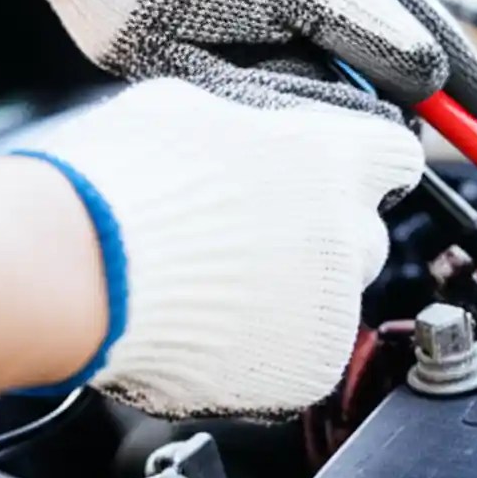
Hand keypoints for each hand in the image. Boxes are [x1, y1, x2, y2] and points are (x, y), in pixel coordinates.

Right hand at [18, 79, 424, 419]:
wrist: (80, 273)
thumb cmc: (120, 185)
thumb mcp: (187, 109)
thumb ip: (248, 124)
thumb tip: (252, 128)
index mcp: (332, 159)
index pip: (396, 155)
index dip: (368, 166)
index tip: (353, 177)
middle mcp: (347, 233)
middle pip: (365, 235)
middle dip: (326, 238)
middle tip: (258, 240)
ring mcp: (333, 307)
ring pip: (334, 299)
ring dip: (295, 295)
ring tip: (219, 288)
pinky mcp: (308, 367)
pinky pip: (304, 355)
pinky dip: (271, 349)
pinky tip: (216, 329)